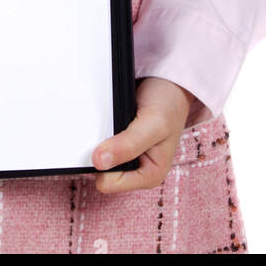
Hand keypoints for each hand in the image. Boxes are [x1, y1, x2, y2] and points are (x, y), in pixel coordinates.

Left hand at [91, 77, 191, 193]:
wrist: (169, 83)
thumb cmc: (168, 104)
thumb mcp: (153, 124)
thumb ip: (128, 145)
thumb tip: (99, 162)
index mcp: (149, 175)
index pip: (108, 182)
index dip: (103, 163)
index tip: (108, 138)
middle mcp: (136, 170)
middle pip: (100, 170)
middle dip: (100, 150)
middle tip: (111, 126)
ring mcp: (126, 156)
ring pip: (96, 156)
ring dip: (98, 137)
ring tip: (110, 120)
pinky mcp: (118, 143)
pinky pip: (98, 141)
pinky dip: (99, 129)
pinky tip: (107, 117)